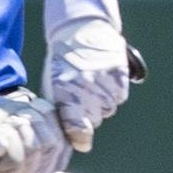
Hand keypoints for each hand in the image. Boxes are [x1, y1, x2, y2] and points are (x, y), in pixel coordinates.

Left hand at [44, 18, 129, 151]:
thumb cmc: (62, 63)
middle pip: (94, 120)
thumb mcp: (52, 86)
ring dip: (101, 102)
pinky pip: (120, 97)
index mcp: (65, 92)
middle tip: (81, 96)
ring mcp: (104, 82)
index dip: (80, 137)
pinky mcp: (119, 75)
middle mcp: (86, 88)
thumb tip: (71, 140)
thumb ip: (60, 113)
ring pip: (108, 109)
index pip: (76, 125)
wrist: (80, 30)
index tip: (82, 141)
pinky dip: (113, 92)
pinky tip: (103, 78)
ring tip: (92, 84)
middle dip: (88, 115)